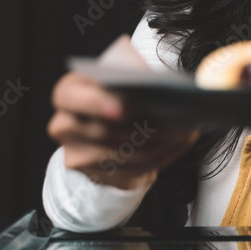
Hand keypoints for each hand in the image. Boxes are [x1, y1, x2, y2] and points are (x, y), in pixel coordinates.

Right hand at [47, 72, 199, 188]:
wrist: (109, 121)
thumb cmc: (118, 90)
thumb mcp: (118, 73)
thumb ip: (130, 75)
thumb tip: (156, 85)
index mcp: (67, 93)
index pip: (71, 97)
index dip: (97, 103)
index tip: (125, 107)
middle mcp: (64, 126)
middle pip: (104, 131)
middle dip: (143, 125)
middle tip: (175, 118)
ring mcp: (78, 155)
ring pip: (122, 154)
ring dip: (159, 143)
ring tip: (185, 130)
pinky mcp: (97, 176)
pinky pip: (132, 170)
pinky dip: (161, 155)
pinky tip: (179, 142)